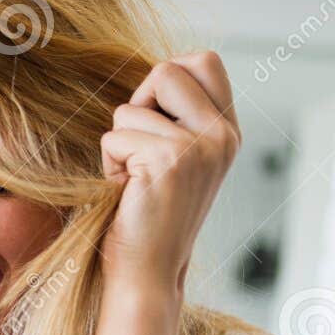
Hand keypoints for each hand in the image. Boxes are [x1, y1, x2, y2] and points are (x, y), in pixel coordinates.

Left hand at [100, 51, 240, 302]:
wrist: (147, 273)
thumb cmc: (147, 216)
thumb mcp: (176, 159)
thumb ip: (178, 118)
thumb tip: (157, 74)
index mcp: (227, 131)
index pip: (205, 61)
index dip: (164, 82)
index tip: (153, 122)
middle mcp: (222, 135)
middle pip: (168, 69)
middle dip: (137, 105)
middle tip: (137, 149)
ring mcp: (200, 146)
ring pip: (131, 108)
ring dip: (117, 144)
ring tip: (132, 181)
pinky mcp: (169, 160)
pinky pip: (114, 138)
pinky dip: (108, 165)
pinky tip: (125, 193)